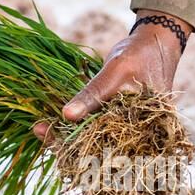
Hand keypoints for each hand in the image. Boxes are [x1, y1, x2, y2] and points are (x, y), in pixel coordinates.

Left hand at [33, 10, 188, 142]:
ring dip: (67, 134)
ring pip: (91, 140)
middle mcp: (132, 136)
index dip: (71, 145)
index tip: (44, 134)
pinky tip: (54, 121)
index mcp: (139, 132)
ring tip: (40, 128)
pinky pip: (93, 127)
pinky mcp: (116, 119)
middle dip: (65, 143)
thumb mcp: (115, 73)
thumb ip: (93, 95)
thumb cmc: (141, 56)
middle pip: (93, 150)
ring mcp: (124, 128)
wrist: (156, 44)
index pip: (100, 149)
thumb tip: (66, 115)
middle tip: (38, 130)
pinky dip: (76, 124)